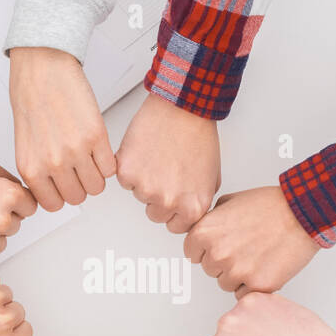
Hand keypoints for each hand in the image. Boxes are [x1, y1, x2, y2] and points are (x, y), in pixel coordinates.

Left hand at [9, 47, 113, 210]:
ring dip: (95, 176)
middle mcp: (53, 163)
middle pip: (77, 197)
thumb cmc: (30, 98)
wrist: (42, 68)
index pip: (53, 204)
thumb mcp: (25, 144)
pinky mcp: (96, 137)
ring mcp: (76, 151)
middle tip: (79, 171)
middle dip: (79, 186)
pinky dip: (107, 162)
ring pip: (96, 186)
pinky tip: (98, 149)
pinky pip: (110, 167)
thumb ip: (39, 169)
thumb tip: (54, 187)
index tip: (64, 186)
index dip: (61, 195)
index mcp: (31, 168)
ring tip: (89, 160)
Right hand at [116, 92, 220, 232]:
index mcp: (192, 208)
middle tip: (167, 172)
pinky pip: (125, 180)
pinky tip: (146, 152)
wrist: (183, 108)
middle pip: (156, 215)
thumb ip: (197, 201)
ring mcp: (147, 189)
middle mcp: (170, 203)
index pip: (176, 227)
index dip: (175, 210)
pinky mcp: (128, 173)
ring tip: (159, 157)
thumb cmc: (199, 136)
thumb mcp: (211, 178)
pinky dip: (131, 167)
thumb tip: (186, 212)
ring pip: (140, 196)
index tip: (175, 196)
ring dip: (145, 180)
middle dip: (159, 197)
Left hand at [184, 186, 319, 293]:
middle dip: (224, 261)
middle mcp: (217, 253)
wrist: (302, 214)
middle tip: (245, 247)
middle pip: (210, 269)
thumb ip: (212, 220)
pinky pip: (244, 294)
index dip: (207, 249)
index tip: (221, 245)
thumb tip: (204, 233)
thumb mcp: (230, 201)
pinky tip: (264, 266)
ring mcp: (236, 271)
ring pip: (226, 284)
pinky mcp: (257, 285)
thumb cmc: (270, 205)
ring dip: (238, 275)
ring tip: (257, 255)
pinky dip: (253, 285)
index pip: (192, 253)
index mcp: (204, 232)